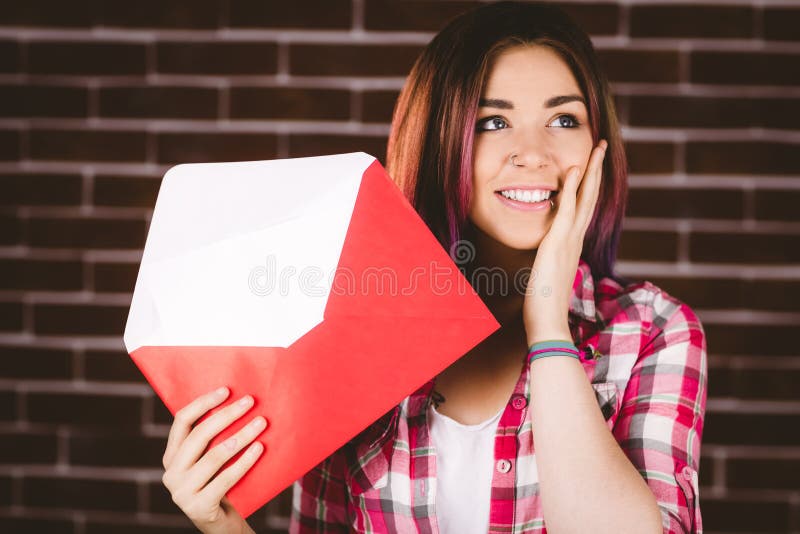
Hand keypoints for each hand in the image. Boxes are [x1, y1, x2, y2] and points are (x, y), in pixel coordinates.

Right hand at [161, 387, 265, 533]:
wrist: (220, 524)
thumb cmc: (220, 484)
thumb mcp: (210, 461)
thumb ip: (213, 440)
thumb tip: (238, 401)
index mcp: (171, 456)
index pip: (182, 421)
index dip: (204, 403)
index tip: (227, 390)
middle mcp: (171, 473)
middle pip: (200, 435)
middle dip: (227, 415)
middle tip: (251, 402)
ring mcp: (182, 492)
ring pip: (215, 456)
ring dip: (242, 435)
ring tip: (261, 423)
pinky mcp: (198, 507)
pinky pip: (226, 478)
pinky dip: (245, 461)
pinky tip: (260, 448)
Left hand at [523, 139, 607, 345]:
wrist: (548, 324)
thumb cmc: (544, 306)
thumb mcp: (547, 277)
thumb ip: (549, 263)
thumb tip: (546, 262)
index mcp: (573, 245)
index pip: (583, 208)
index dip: (588, 186)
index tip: (590, 166)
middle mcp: (576, 239)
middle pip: (591, 197)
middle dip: (596, 170)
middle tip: (602, 146)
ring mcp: (569, 241)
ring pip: (585, 198)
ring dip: (590, 170)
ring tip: (596, 147)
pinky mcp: (557, 244)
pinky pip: (566, 210)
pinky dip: (572, 189)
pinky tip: (574, 169)